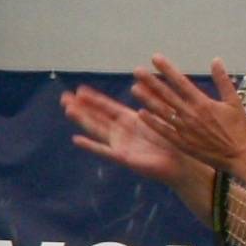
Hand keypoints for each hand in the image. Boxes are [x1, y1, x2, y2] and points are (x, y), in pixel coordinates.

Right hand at [62, 82, 188, 183]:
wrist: (181, 163)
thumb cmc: (174, 141)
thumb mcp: (161, 115)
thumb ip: (152, 99)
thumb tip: (146, 82)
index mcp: (130, 121)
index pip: (107, 107)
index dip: (93, 99)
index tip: (79, 90)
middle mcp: (122, 132)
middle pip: (97, 116)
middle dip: (81, 107)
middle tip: (64, 97)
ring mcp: (120, 145)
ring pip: (97, 130)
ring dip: (82, 120)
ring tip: (68, 110)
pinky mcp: (124, 157)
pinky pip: (105, 151)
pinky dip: (91, 146)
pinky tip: (77, 140)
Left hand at [125, 55, 245, 175]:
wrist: (239, 155)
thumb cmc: (238, 128)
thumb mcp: (234, 101)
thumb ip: (223, 80)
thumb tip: (216, 60)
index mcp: (202, 102)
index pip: (180, 82)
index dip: (167, 69)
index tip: (155, 59)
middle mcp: (191, 114)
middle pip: (167, 94)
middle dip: (151, 81)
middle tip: (137, 71)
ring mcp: (185, 129)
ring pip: (162, 111)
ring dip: (147, 99)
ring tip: (134, 89)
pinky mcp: (182, 143)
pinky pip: (164, 131)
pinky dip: (152, 122)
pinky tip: (141, 114)